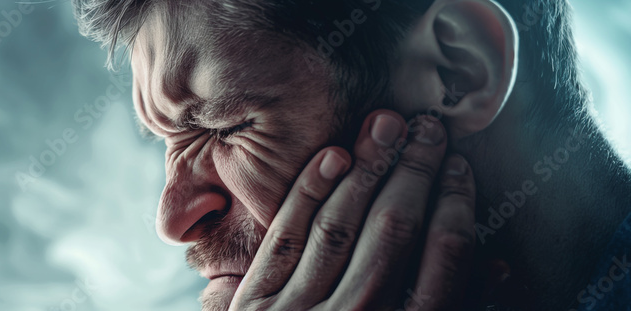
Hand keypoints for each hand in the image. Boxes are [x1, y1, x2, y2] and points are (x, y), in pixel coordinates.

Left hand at [229, 110, 475, 310]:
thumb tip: (494, 268)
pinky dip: (308, 195)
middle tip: (427, 128)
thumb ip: (444, 307)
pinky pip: (285, 238)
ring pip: (340, 225)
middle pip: (393, 230)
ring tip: (386, 124)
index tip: (459, 166)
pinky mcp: (254, 305)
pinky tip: (333, 156)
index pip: (441, 258)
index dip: (455, 205)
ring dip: (367, 169)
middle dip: (414, 172)